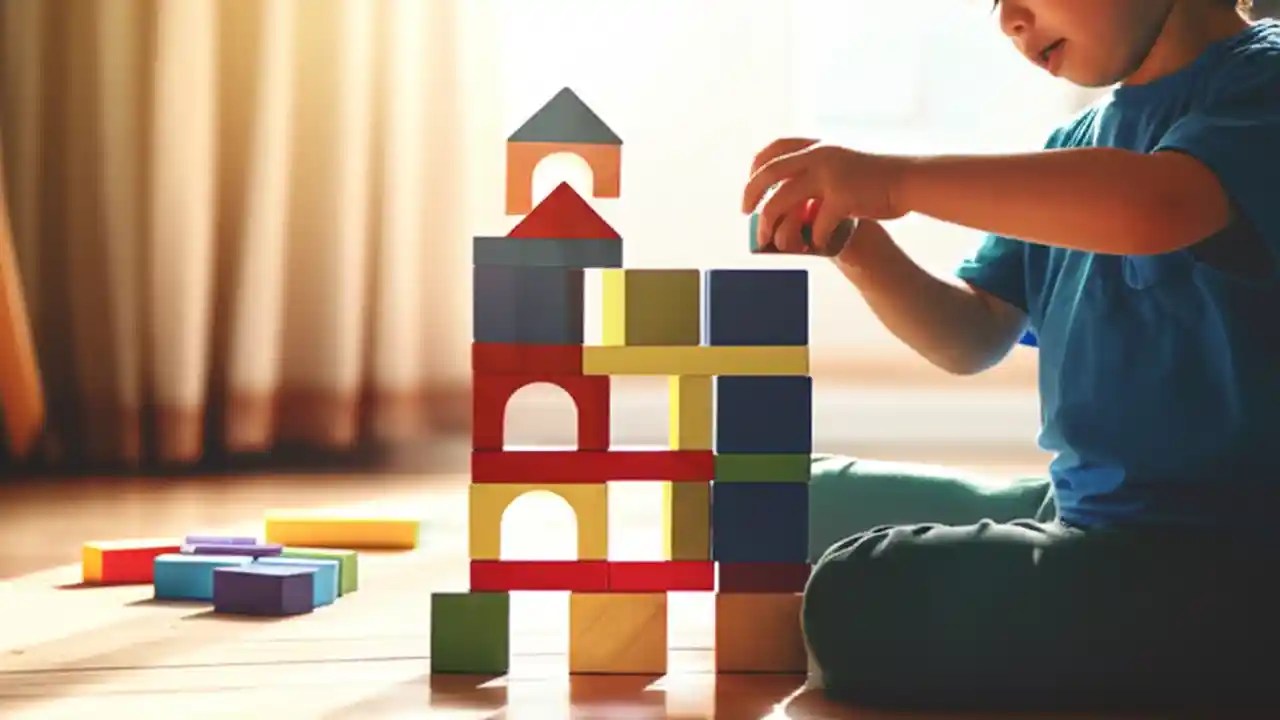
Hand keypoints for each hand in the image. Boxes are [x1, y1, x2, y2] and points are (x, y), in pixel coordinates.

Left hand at [743, 138, 907, 254]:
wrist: (908, 179)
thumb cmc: (877, 176)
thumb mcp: (842, 162)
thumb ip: (817, 169)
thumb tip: (792, 183)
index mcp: (817, 146)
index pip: (774, 149)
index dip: (756, 167)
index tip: (751, 184)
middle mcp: (819, 156)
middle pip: (769, 174)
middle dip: (751, 194)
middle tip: (746, 213)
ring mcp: (829, 175)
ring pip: (782, 200)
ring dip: (770, 223)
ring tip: (768, 240)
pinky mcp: (842, 196)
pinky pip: (815, 223)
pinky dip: (812, 238)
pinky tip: (816, 246)